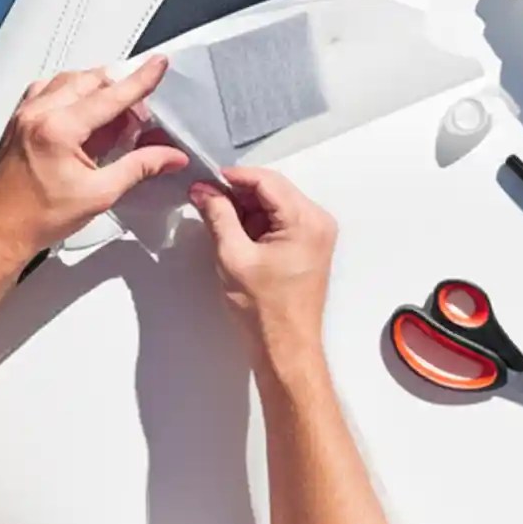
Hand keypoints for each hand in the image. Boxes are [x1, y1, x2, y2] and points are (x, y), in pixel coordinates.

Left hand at [0, 55, 189, 259]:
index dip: (139, 81)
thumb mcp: (99, 194)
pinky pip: (48, 91)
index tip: (157, 66)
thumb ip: (139, 168)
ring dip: (95, 90)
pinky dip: (71, 95)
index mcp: (58, 129)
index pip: (110, 97)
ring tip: (112, 119)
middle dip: (119, 92)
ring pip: (69, 81)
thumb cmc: (37, 217)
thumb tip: (167, 156)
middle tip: (139, 117)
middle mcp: (38, 114)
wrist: (1, 230)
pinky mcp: (19, 120)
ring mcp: (25, 114)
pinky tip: (81, 115)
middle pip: (90, 81)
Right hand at [188, 167, 336, 368]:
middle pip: (273, 189)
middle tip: (206, 199)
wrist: (286, 346)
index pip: (267, 181)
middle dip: (238, 192)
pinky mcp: (308, 245)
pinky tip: (236, 234)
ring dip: (246, 208)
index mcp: (305, 221)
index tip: (206, 180)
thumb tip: (205, 191)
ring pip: (274, 203)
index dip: (233, 177)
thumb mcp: (233, 256)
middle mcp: (317, 222)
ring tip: (219, 221)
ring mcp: (315, 233)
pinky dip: (256, 221)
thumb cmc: (266, 311)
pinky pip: (280, 219)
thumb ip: (218, 216)